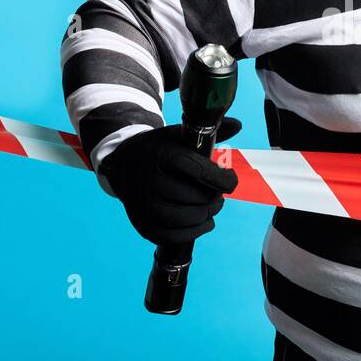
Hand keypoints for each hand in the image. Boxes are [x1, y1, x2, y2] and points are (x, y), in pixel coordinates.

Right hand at [99, 118, 241, 245]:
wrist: (123, 165)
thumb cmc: (158, 150)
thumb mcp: (177, 134)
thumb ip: (207, 131)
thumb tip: (238, 125)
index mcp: (158, 154)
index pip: (196, 170)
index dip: (220, 178)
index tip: (231, 180)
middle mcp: (145, 179)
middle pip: (191, 196)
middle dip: (213, 198)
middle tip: (220, 196)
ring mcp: (140, 204)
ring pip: (182, 218)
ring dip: (205, 215)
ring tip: (213, 207)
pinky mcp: (140, 224)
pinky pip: (171, 236)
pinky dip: (193, 232)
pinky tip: (204, 222)